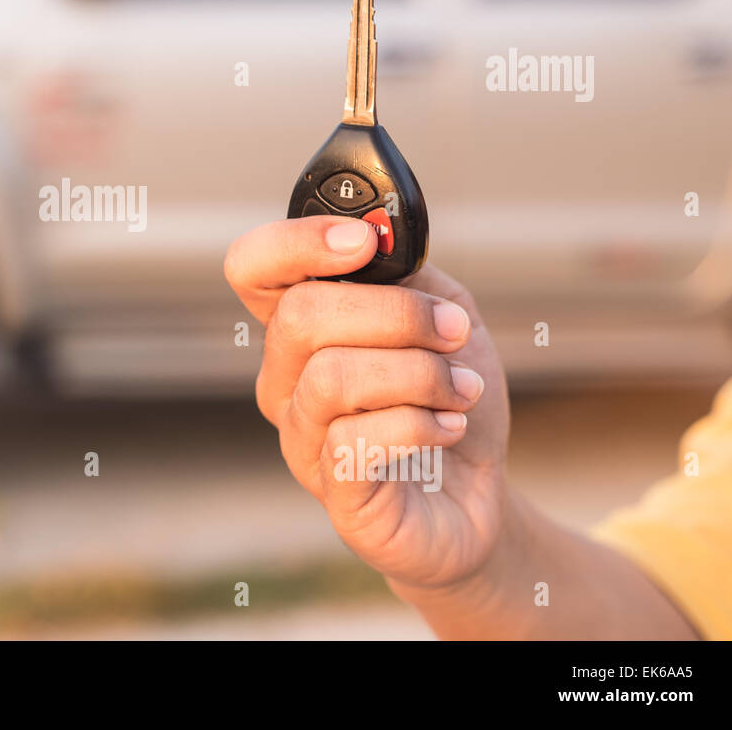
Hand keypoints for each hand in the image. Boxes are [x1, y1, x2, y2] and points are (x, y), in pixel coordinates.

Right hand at [224, 215, 509, 589]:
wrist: (478, 491)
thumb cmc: (450, 398)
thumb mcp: (442, 313)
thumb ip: (407, 273)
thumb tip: (380, 238)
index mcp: (302, 327)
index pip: (253, 268)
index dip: (294, 244)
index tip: (362, 241)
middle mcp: (285, 381)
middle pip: (300, 315)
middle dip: (396, 315)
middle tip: (453, 330)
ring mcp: (302, 439)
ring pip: (332, 376)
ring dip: (419, 374)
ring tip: (463, 389)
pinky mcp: (334, 493)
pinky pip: (357, 440)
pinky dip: (421, 424)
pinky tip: (451, 426)